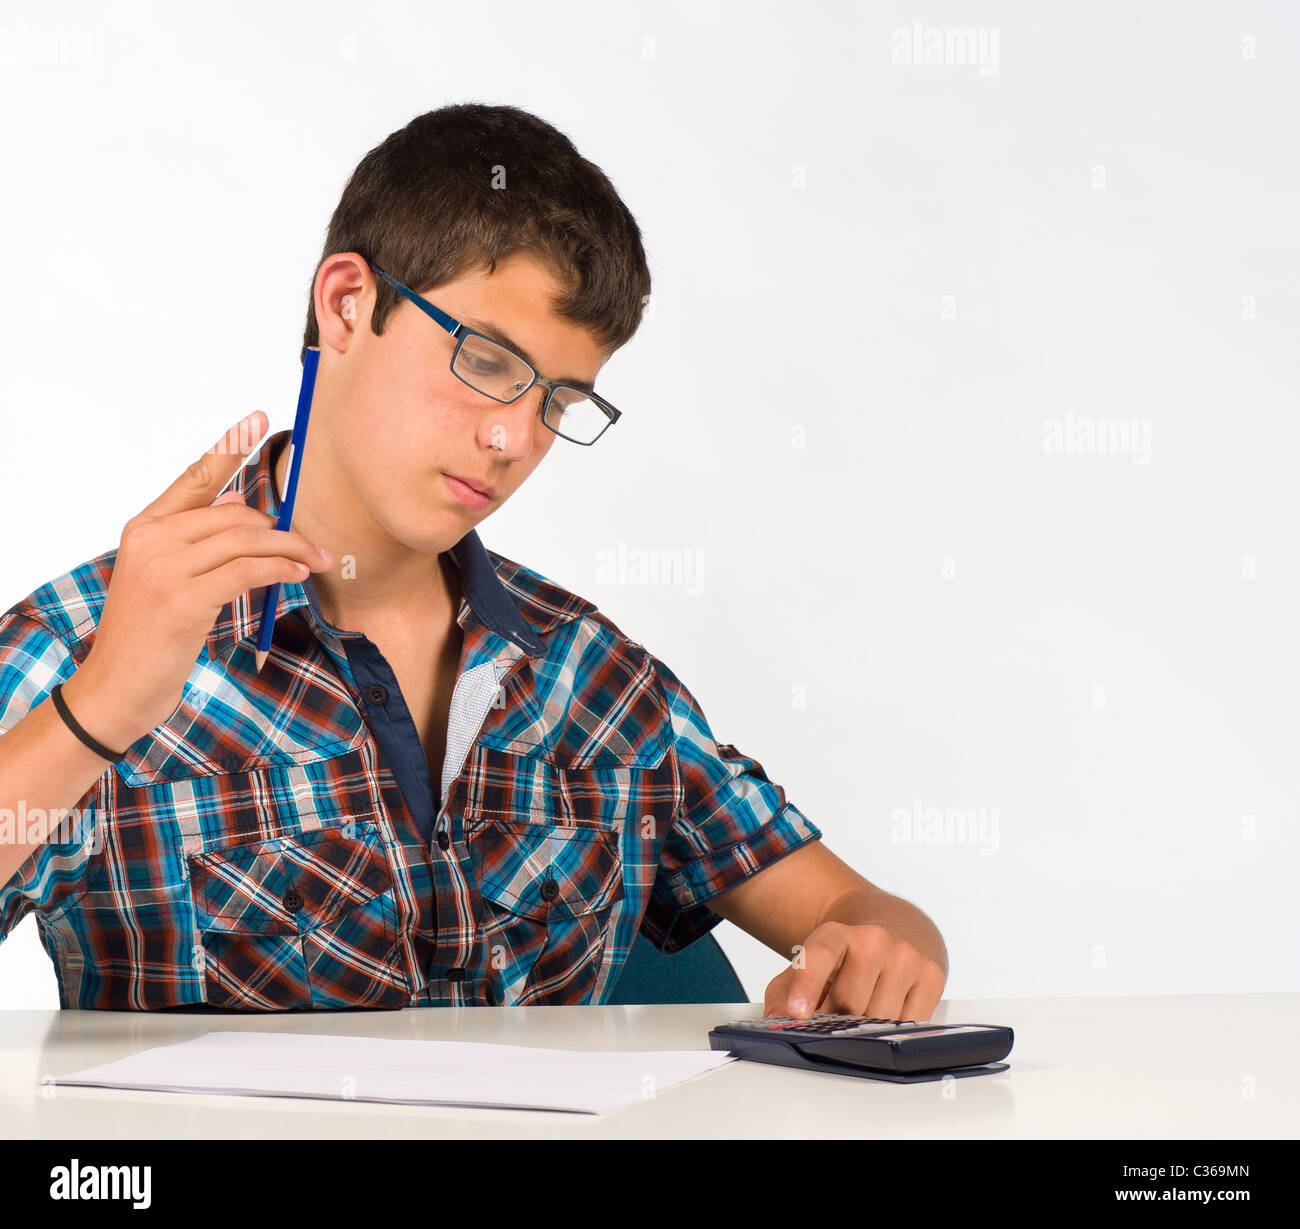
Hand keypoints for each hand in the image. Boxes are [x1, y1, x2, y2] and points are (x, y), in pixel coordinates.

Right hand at [61, 412, 333, 751]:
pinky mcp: (185, 599)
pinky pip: (249, 569)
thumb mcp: (165, 580)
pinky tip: (298, 573)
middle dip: (282, 529)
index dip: (229, 447)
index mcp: (144, 527)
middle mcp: (152, 539)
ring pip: (247, 539)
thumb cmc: (149, 637)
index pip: (194, 476)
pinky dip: (281, 567)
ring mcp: (166, 568)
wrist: (117, 688)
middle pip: (235, 514)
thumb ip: (196, 542)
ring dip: (292, 549)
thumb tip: (239, 508)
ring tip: (317, 561)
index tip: (256, 419)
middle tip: (315, 547)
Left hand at [763, 921, 945, 1022]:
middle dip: (836, 1023)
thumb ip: (784, 992)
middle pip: (849, 1002)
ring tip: (860, 1017)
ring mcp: (905, 956)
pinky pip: (911, 1023)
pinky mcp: (931, 975)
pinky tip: (887, 1017)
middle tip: (832, 1023)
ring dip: (866, 1031)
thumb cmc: (844, 960)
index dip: (807, 984)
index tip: (796, 1012)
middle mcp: (873, 940)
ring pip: (881, 1018)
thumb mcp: (808, 967)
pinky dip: (894, 1031)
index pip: (820, 955)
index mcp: (835, 934)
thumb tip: (777, 1020)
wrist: (894, 931)